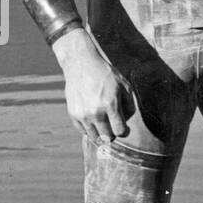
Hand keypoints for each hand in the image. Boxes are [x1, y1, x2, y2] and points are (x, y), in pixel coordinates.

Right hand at [52, 28, 134, 142]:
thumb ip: (130, 105)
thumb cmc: (105, 74)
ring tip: (103, 122)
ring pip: (95, 137)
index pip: (120, 131)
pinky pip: (83, 131)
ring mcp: (82, 114)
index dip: (124, 130)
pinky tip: (92, 117)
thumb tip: (126, 122)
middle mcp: (95, 112)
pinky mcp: (73, 114)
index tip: (123, 126)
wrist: (81, 64)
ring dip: (101, 132)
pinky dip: (90, 128)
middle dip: (113, 133)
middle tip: (113, 124)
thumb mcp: (124, 85)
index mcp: (110, 104)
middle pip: (108, 137)